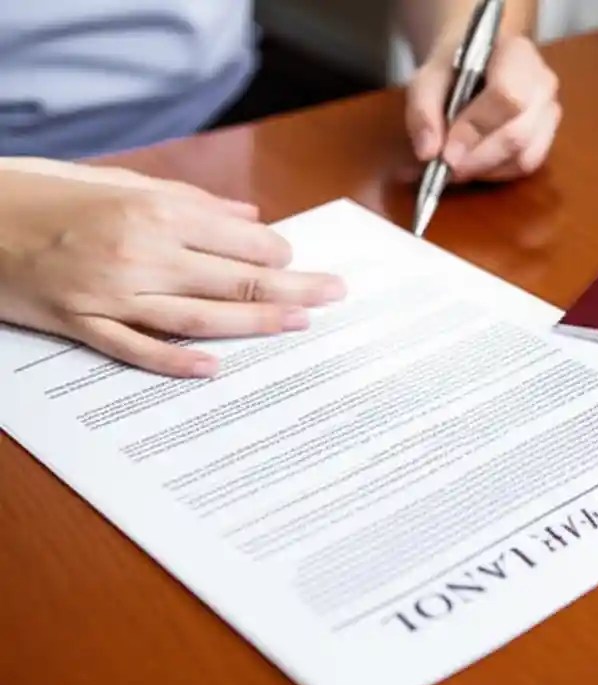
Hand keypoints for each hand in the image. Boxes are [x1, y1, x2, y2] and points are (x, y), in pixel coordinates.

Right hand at [0, 163, 345, 377]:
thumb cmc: (39, 192)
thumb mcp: (115, 179)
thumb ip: (189, 200)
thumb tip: (249, 216)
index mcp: (152, 209)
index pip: (240, 238)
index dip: (277, 251)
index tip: (296, 260)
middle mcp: (140, 252)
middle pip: (236, 279)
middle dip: (294, 288)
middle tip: (335, 294)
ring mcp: (111, 292)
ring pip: (201, 317)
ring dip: (258, 324)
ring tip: (301, 325)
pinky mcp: (81, 323)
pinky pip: (137, 348)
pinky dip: (176, 361)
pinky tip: (215, 368)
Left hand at [405, 34, 560, 182]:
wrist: (481, 61)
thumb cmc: (456, 66)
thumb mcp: (428, 76)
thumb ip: (423, 109)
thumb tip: (428, 152)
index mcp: (517, 54)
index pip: (506, 96)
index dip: (475, 128)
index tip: (446, 152)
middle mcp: (543, 84)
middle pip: (517, 134)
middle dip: (477, 158)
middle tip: (446, 168)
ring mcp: (550, 113)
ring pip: (525, 157)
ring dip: (485, 170)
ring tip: (457, 166)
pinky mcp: (547, 138)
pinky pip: (525, 166)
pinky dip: (496, 173)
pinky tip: (475, 165)